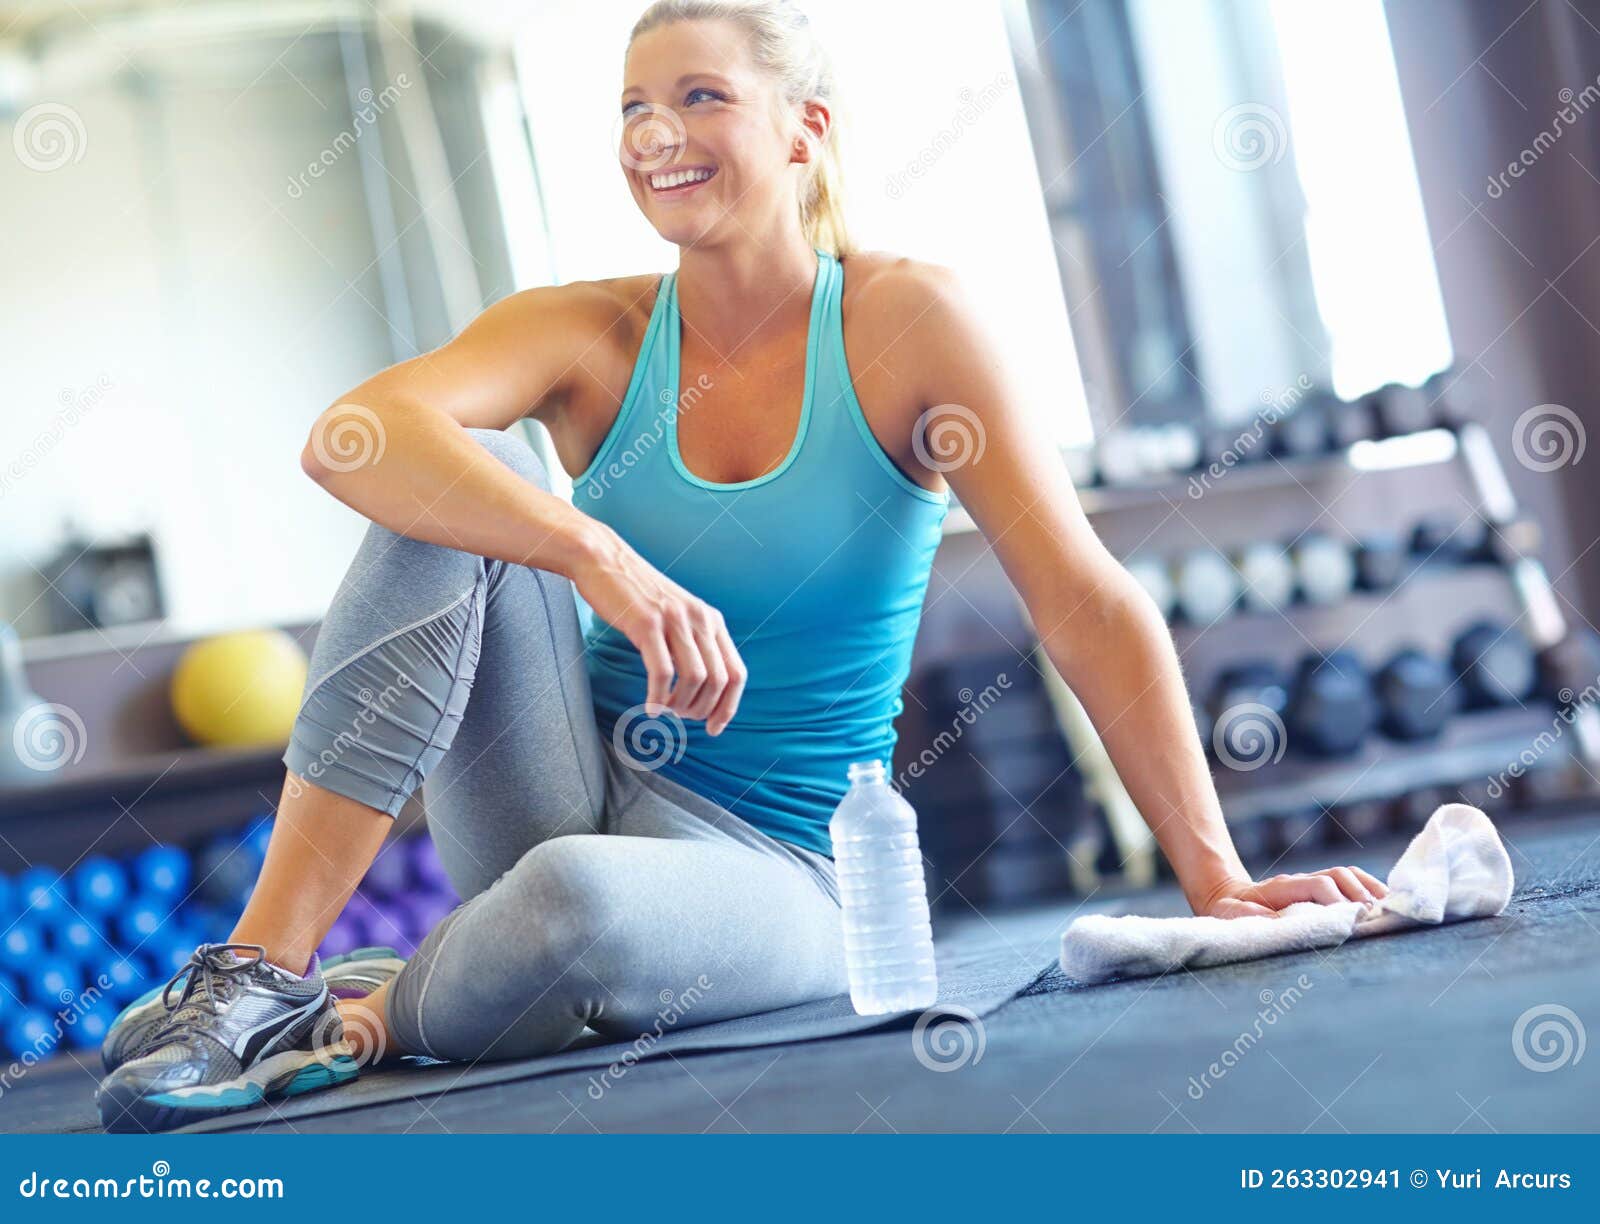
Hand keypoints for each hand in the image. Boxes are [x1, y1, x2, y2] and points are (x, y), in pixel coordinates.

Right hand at [571, 522, 745, 734]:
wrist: (603, 559)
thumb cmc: (634, 594)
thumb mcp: (675, 614)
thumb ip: (690, 641)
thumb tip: (697, 684)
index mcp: (710, 619)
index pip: (736, 672)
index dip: (729, 706)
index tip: (713, 728)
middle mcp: (699, 619)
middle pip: (719, 681)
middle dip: (702, 709)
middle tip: (681, 718)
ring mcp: (674, 620)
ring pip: (695, 679)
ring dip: (681, 705)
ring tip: (665, 710)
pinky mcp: (647, 623)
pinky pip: (662, 672)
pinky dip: (658, 697)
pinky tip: (650, 707)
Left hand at [1198, 867, 1388, 918]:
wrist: (1226, 896)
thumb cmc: (1229, 911)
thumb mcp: (1229, 915)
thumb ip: (1247, 916)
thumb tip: (1271, 919)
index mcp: (1281, 888)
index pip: (1316, 885)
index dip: (1335, 900)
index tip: (1349, 919)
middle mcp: (1300, 881)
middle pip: (1336, 875)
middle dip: (1357, 894)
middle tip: (1373, 917)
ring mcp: (1311, 882)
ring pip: (1346, 875)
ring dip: (1368, 889)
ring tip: (1387, 909)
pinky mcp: (1320, 888)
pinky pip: (1349, 880)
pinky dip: (1368, 887)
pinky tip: (1385, 902)